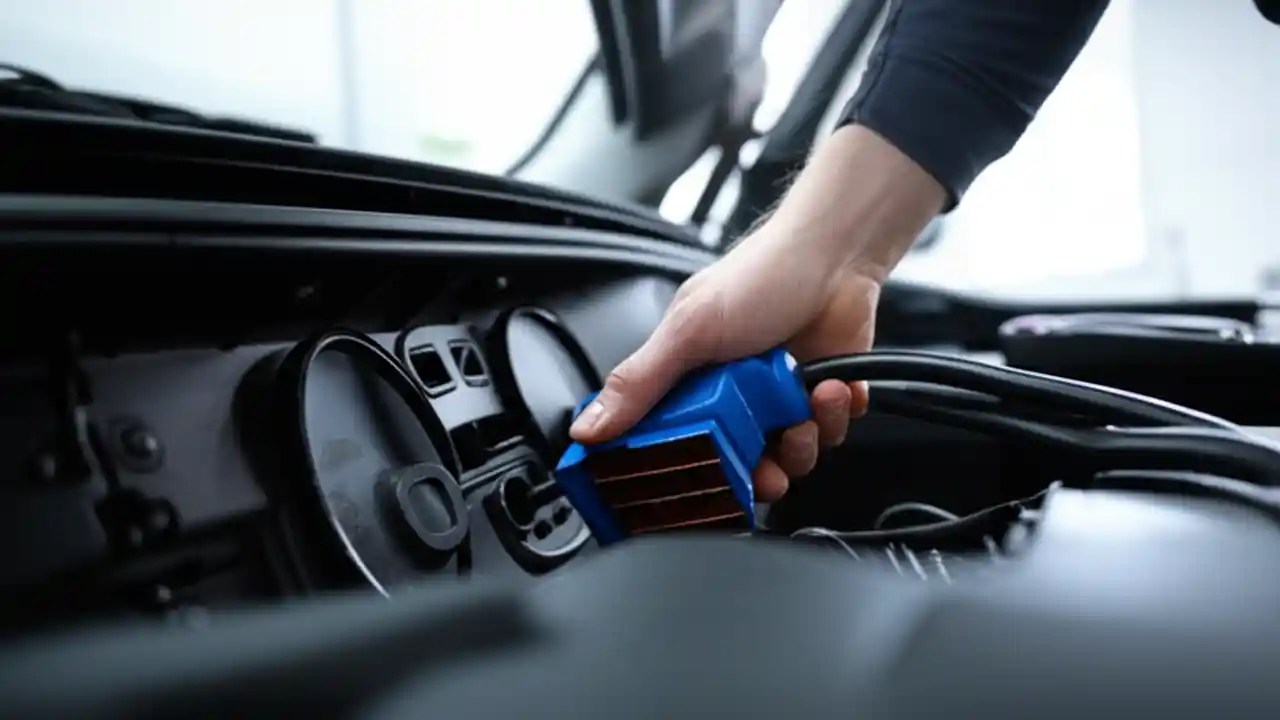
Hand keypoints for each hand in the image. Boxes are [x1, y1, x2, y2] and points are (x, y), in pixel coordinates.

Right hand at [569, 125, 944, 500]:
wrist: (833, 254)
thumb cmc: (760, 275)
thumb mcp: (686, 333)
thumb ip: (638, 385)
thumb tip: (587, 428)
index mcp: (691, 383)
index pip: (675, 446)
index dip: (686, 472)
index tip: (699, 485)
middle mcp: (734, 396)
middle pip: (739, 466)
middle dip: (757, 470)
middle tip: (764, 462)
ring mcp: (780, 399)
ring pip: (790, 456)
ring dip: (803, 440)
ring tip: (803, 405)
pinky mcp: (821, 397)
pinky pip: (829, 434)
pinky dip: (834, 416)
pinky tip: (830, 386)